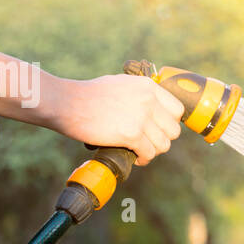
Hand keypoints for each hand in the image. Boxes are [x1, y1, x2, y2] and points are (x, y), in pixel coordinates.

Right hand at [45, 74, 184, 165]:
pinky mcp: (131, 134)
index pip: (177, 110)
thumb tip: (152, 107)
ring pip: (163, 145)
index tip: (159, 130)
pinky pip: (148, 153)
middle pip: (173, 130)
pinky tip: (134, 157)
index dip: (170, 123)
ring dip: (153, 152)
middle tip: (148, 142)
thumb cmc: (88, 94)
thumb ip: (139, 94)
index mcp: (148, 86)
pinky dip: (143, 159)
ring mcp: (141, 117)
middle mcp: (148, 100)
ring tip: (140, 152)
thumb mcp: (120, 84)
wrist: (66, 102)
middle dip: (162, 139)